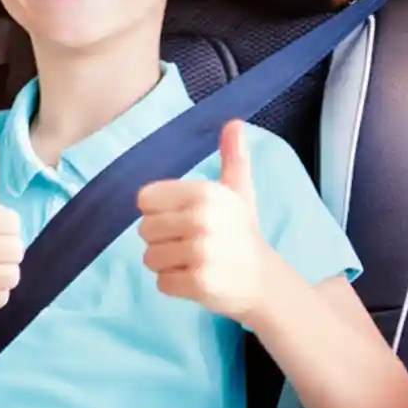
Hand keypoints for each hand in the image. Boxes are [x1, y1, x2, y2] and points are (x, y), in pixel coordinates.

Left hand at [136, 120, 273, 321]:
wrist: (264, 280)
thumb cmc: (241, 232)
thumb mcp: (238, 191)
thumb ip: (232, 157)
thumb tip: (234, 122)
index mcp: (205, 192)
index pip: (145, 199)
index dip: (159, 211)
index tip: (183, 218)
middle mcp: (202, 219)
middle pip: (144, 230)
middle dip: (162, 240)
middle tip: (192, 243)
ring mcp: (201, 252)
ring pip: (149, 257)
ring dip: (167, 263)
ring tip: (195, 261)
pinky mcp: (199, 283)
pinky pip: (161, 283)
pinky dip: (174, 284)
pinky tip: (197, 279)